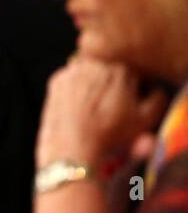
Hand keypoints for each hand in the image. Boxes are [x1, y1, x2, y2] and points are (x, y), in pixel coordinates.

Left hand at [36, 57, 166, 167]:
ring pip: (90, 73)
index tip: (130, 104)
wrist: (73, 148)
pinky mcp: (56, 80)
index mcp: (121, 69)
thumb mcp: (145, 119)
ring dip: (94, 85)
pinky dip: (75, 89)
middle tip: (112, 109)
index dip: (134, 89)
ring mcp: (73, 70)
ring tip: (96, 110)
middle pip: (110, 70)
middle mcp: (96, 64)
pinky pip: (70, 79)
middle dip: (113, 85)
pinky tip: (79, 107)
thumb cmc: (112, 136)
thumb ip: (157, 98)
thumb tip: (154, 87)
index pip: (133, 71)